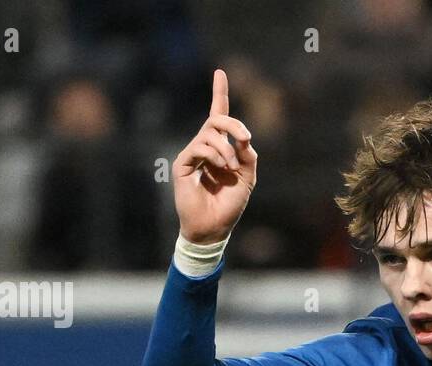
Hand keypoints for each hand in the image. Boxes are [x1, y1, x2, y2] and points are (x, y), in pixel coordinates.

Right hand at [173, 69, 257, 243]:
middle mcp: (206, 148)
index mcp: (221, 149)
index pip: (218, 116)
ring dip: (227, 148)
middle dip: (233, 124)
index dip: (219, 94)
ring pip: (210, 134)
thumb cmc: (229, 205)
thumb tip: (245, 138)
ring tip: (232, 167)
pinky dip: (214, 155)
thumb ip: (248, 157)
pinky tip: (220, 168)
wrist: (213, 227)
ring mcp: (193, 155)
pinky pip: (199, 147)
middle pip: (216, 121)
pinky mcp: (183, 163)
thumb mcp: (247, 179)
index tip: (219, 72)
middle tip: (245, 136)